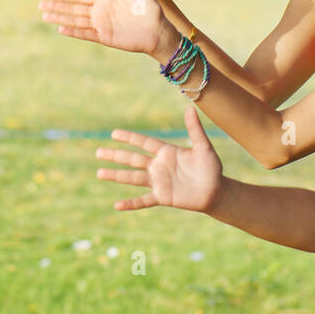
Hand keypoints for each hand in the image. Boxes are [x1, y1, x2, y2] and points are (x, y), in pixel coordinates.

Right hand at [38, 0, 167, 55]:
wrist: (159, 31)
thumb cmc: (151, 9)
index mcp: (106, 0)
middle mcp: (100, 13)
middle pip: (74, 9)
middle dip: (57, 7)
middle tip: (40, 5)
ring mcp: (102, 25)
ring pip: (76, 21)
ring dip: (60, 19)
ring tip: (45, 16)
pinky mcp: (105, 37)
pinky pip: (86, 33)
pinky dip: (74, 32)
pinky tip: (61, 29)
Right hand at [96, 108, 222, 212]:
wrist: (216, 191)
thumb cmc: (211, 167)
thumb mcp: (204, 147)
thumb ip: (195, 130)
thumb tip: (190, 108)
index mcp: (167, 152)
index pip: (145, 143)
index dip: (130, 138)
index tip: (114, 133)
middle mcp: (159, 166)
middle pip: (133, 159)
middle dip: (116, 156)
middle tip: (98, 152)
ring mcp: (159, 182)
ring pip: (133, 178)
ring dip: (117, 175)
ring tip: (100, 173)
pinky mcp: (163, 197)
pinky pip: (144, 200)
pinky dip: (131, 204)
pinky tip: (117, 205)